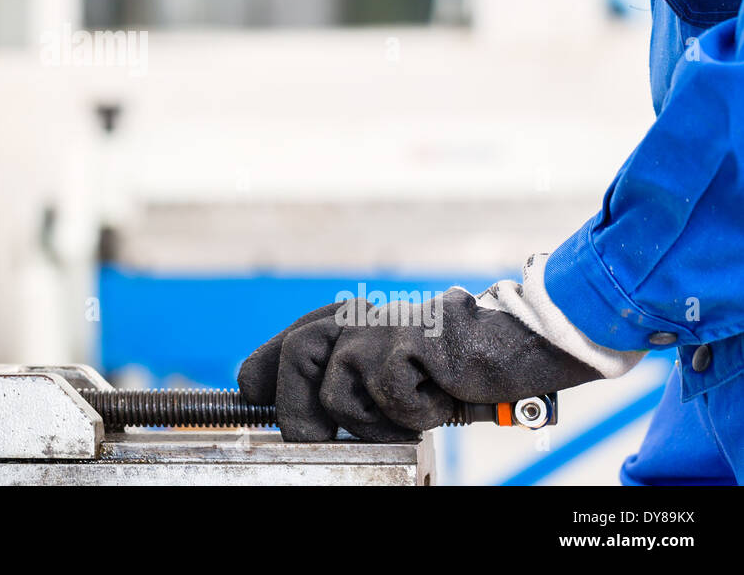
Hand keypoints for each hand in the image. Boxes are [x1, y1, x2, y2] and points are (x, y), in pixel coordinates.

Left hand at [238, 263, 641, 441]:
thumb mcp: (382, 370)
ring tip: (404, 413)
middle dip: (298, 410)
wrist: (507, 347)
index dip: (262, 374)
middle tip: (318, 436)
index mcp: (342, 323)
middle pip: (295, 360)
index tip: (249, 395)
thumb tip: (297, 415)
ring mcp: (380, 329)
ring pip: (336, 390)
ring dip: (367, 418)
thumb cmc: (444, 367)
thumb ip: (340, 380)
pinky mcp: (411, 344)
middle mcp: (354, 320)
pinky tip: (434, 399)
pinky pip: (388, 398)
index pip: (282, 346)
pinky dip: (410, 413)